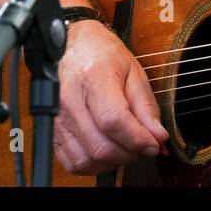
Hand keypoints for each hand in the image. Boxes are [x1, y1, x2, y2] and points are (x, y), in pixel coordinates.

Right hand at [52, 21, 168, 175]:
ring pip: (86, 159)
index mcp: (94, 77)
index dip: (137, 139)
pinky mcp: (52, 131)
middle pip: (100, 145)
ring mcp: (57, 118)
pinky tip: (107, 150)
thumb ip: (146, 107)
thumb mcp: (134, 72)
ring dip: (113, 161)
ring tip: (126, 146)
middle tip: (144, 145)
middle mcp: (70, 100)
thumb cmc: (103, 55)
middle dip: (130, 153)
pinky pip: (72, 163)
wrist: (72, 46)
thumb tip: (158, 137)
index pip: (113, 120)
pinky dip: (94, 164)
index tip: (154, 143)